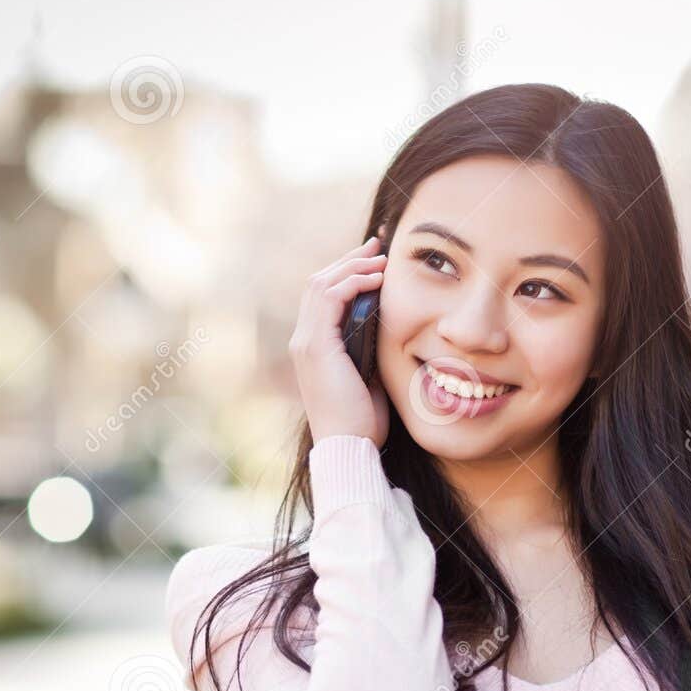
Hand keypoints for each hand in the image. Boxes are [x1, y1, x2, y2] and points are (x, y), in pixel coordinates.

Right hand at [288, 236, 389, 448]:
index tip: (374, 261)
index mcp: (313, 348)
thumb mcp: (367, 376)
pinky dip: (353, 282)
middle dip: (349, 260)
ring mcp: (305, 342)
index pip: (323, 297)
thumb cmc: (361, 421)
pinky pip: (331, 298)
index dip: (346, 273)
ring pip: (321, 284)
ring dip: (352, 266)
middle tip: (377, 244)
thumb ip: (368, 350)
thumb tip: (387, 328)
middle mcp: (302, 341)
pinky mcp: (316, 346)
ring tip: (380, 257)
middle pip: (319, 283)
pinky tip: (376, 278)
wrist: (349, 446)